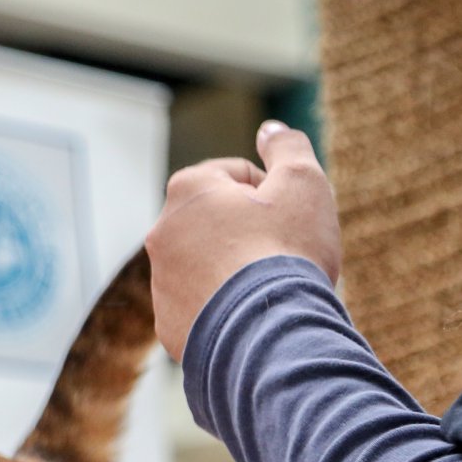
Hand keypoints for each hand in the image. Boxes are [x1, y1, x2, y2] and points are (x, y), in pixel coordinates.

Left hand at [145, 120, 342, 359]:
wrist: (267, 332)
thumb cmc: (286, 251)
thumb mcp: (302, 182)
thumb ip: (287, 147)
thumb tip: (270, 129)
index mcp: (187, 191)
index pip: (234, 175)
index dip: (271, 190)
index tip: (289, 214)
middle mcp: (161, 234)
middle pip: (217, 222)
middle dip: (250, 230)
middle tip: (284, 250)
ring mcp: (160, 283)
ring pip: (206, 266)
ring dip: (235, 270)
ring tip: (268, 288)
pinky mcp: (168, 326)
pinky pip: (201, 308)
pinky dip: (225, 309)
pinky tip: (251, 317)